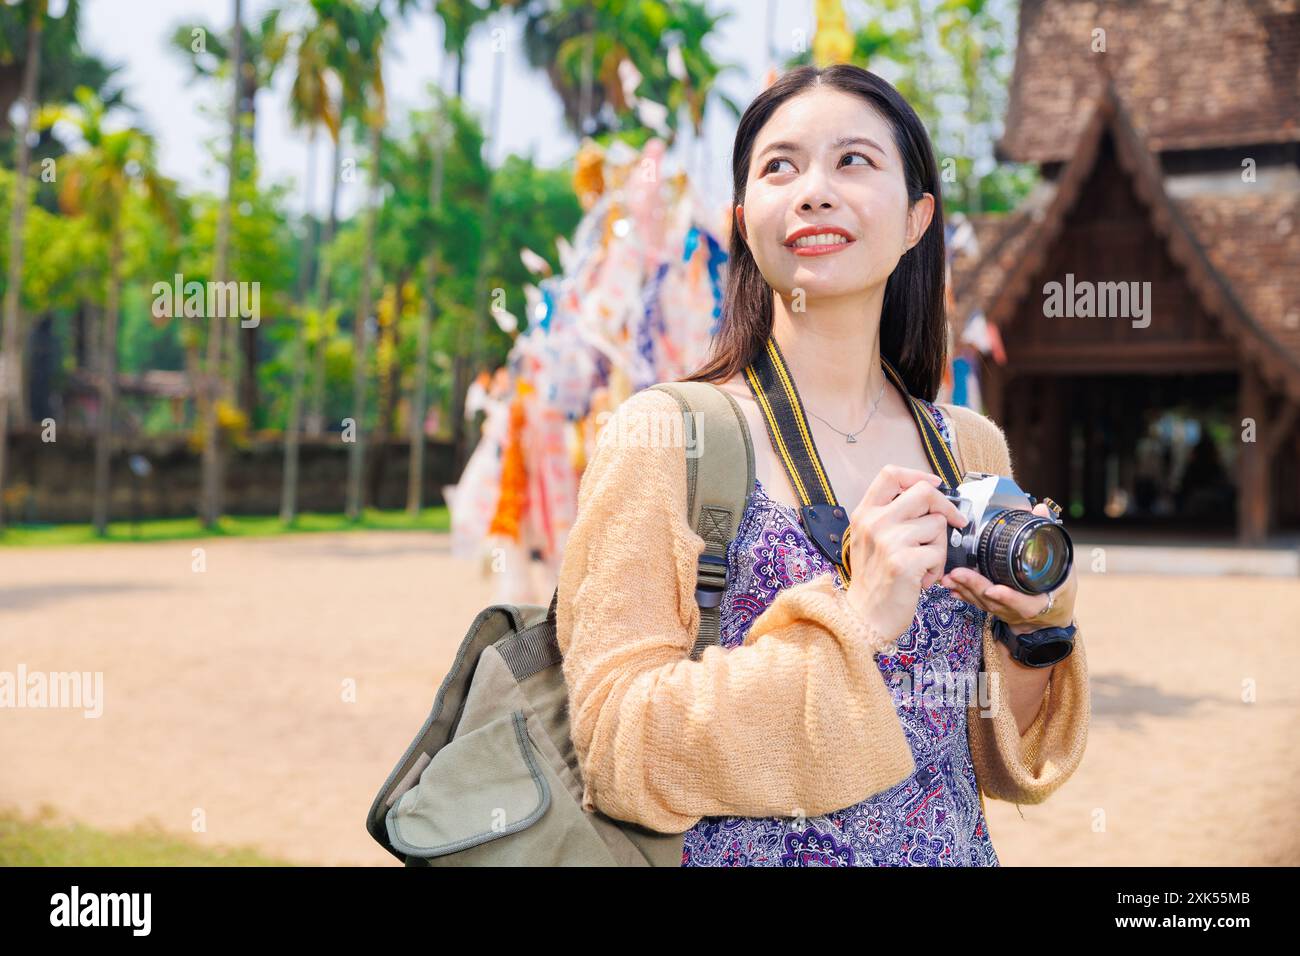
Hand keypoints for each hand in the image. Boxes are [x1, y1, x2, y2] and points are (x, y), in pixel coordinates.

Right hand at [843, 465, 969, 649]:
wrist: (863, 618)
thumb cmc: (873, 580)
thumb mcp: (869, 540)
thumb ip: (890, 516)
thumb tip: (930, 497)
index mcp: (864, 514)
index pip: (891, 474)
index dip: (918, 475)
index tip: (934, 485)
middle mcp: (874, 523)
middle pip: (924, 493)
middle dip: (945, 509)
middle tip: (952, 523)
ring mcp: (888, 541)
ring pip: (938, 525)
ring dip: (940, 547)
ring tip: (924, 565)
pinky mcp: (904, 562)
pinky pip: (939, 553)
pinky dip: (937, 569)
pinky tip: (922, 580)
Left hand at [940, 502, 1077, 632]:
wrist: (1052, 617)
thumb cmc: (1059, 590)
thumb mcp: (1063, 567)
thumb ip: (1051, 539)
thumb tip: (1040, 510)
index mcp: (1038, 602)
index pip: (1023, 603)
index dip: (1008, 597)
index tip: (993, 589)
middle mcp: (1018, 609)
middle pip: (994, 601)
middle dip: (975, 587)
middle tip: (957, 573)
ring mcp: (1004, 611)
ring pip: (981, 602)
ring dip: (964, 589)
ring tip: (949, 577)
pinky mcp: (994, 609)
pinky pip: (976, 602)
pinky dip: (963, 595)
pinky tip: (950, 587)